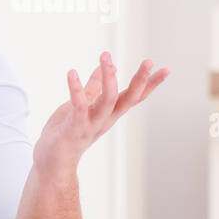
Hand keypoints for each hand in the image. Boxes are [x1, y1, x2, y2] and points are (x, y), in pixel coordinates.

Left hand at [32, 51, 169, 179]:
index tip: (166, 69)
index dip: (150, 85)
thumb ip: (94, 87)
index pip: (134, 98)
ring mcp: (91, 125)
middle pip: (128, 99)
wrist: (52, 162)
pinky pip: (78, 106)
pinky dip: (75, 89)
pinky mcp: (74, 128)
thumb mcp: (84, 106)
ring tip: (106, 57)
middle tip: (149, 61)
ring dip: (108, 78)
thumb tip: (108, 67)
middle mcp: (105, 120)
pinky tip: (71, 72)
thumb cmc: (66, 133)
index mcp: (109, 114)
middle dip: (140, 80)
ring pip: (108, 100)